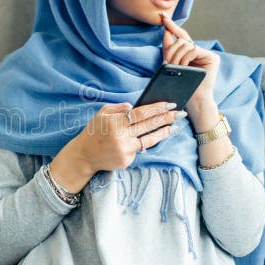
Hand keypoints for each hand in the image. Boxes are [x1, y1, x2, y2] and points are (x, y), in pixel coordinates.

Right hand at [70, 101, 185, 172]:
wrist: (84, 156)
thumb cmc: (94, 132)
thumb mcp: (102, 113)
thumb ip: (119, 108)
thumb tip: (135, 106)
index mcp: (115, 122)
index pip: (141, 113)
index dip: (157, 108)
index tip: (170, 104)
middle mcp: (121, 136)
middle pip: (149, 125)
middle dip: (167, 118)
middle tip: (181, 113)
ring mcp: (125, 150)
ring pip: (150, 139)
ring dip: (164, 132)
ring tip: (175, 127)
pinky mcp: (126, 160)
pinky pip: (140, 150)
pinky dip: (146, 143)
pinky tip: (155, 137)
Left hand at [160, 12, 219, 110]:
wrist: (192, 101)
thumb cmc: (181, 86)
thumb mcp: (170, 65)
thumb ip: (169, 48)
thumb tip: (166, 30)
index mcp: (189, 53)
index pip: (180, 36)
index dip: (172, 26)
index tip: (162, 16)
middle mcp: (199, 52)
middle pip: (181, 40)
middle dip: (171, 51)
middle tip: (168, 63)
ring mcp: (207, 54)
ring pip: (186, 44)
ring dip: (177, 56)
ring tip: (177, 68)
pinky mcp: (212, 58)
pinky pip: (194, 50)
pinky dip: (186, 58)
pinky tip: (185, 66)